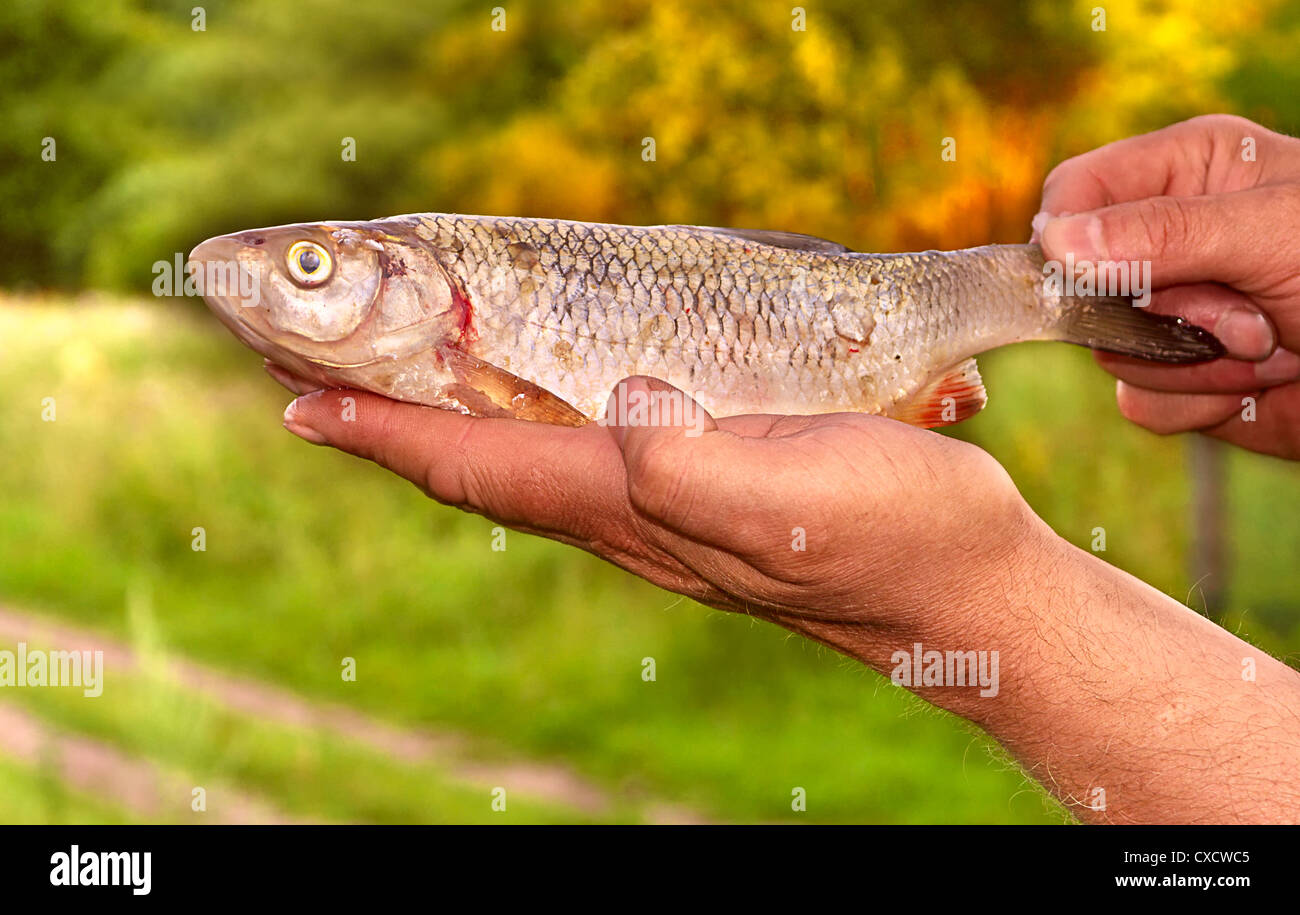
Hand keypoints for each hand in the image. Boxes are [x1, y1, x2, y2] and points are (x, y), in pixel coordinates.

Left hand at [271, 365, 1039, 654]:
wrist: (972, 594)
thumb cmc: (899, 536)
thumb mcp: (797, 489)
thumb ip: (696, 459)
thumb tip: (624, 403)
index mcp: (637, 509)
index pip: (477, 468)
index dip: (385, 434)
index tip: (300, 402)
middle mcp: (634, 520)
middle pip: (481, 470)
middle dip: (396, 428)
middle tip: (324, 383)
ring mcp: (670, 517)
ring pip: (527, 468)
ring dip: (452, 428)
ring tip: (404, 389)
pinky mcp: (712, 499)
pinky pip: (589, 462)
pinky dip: (531, 429)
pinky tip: (540, 405)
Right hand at [1034, 114, 1299, 458]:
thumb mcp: (1272, 232)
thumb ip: (1162, 234)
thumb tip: (1054, 241)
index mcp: (1185, 175)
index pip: (1073, 195)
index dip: (1070, 237)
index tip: (1094, 276)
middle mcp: (1168, 245)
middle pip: (1084, 288)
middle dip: (1162, 313)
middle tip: (1242, 310)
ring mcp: (1172, 319)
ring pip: (1110, 355)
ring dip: (1191, 363)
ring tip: (1268, 343)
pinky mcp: (1183, 382)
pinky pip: (1142, 404)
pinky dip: (1198, 405)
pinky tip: (1256, 382)